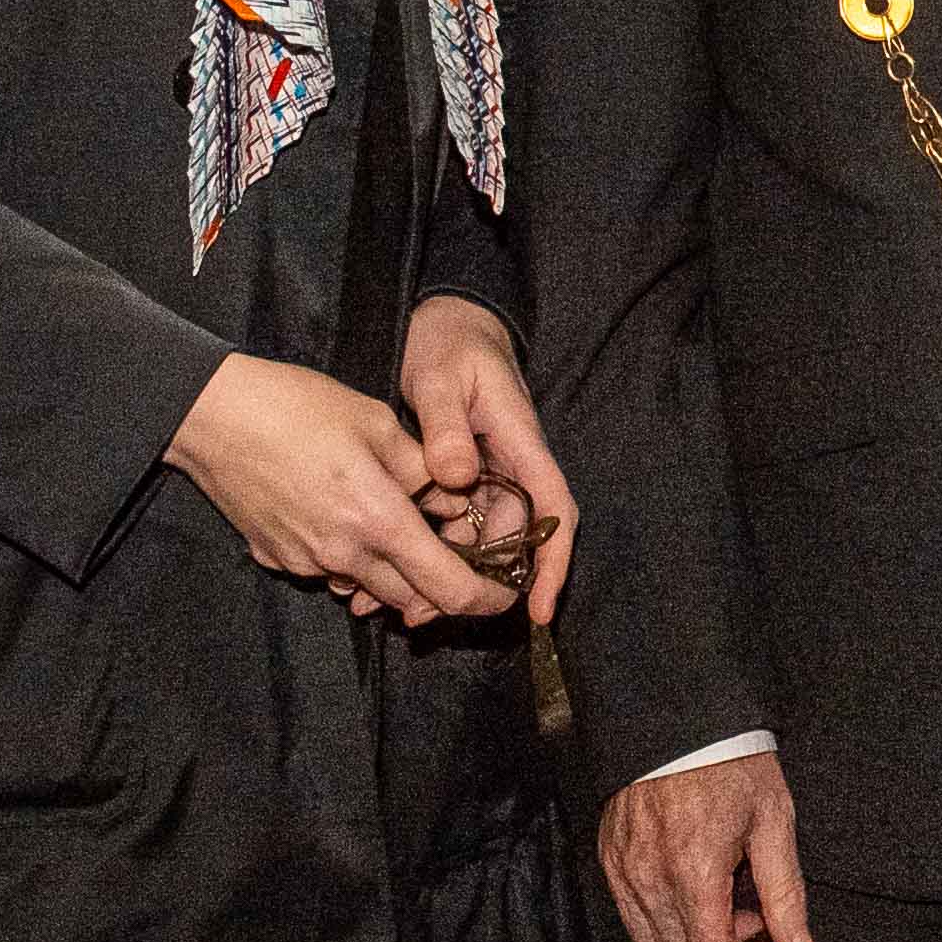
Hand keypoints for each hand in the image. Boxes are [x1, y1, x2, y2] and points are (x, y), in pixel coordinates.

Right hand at [165, 353, 510, 626]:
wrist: (211, 415)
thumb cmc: (296, 407)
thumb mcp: (377, 423)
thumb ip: (424, 471)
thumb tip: (458, 502)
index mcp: (377, 520)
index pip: (447, 587)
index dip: (485, 598)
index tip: (504, 592)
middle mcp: (342, 554)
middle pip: (412, 601)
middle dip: (444, 591)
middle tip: (462, 560)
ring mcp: (305, 562)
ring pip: (370, 589)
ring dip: (397, 575)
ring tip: (401, 530)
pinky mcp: (277, 559)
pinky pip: (330, 571)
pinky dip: (353, 558)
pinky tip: (347, 516)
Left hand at [399, 295, 575, 628]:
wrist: (445, 325)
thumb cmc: (450, 344)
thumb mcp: (441, 377)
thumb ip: (447, 426)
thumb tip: (456, 477)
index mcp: (521, 443)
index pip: (552, 510)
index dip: (551, 561)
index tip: (539, 608)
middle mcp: (511, 466)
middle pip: (510, 539)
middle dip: (478, 585)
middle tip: (429, 617)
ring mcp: (488, 474)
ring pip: (479, 537)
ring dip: (445, 572)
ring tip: (398, 605)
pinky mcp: (462, 477)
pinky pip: (454, 522)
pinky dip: (429, 548)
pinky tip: (389, 568)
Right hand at [599, 752, 816, 941]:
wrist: (678, 715)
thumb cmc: (733, 761)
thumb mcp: (774, 822)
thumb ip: (785, 894)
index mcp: (694, 871)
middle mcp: (649, 879)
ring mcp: (623, 870)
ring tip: (741, 922)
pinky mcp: (610, 859)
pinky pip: (635, 919)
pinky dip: (670, 928)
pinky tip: (704, 904)